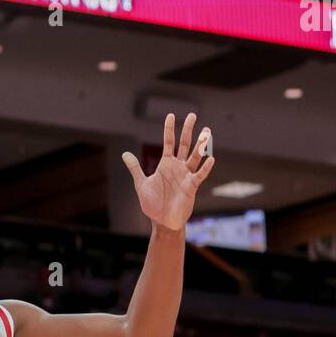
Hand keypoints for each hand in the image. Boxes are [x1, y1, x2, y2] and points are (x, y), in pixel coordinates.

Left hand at [122, 112, 214, 231]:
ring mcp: (186, 176)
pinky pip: (199, 175)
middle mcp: (178, 167)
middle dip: (188, 130)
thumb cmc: (153, 203)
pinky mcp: (191, 187)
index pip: (168, 142)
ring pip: (195, 157)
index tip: (171, 115)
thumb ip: (135, 168)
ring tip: (206, 132)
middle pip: (184, 145)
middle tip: (193, 115)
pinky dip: (205, 167)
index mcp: (166, 164)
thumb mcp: (141, 183)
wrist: (162, 221)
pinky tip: (210, 158)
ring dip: (200, 145)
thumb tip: (125, 154)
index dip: (169, 129)